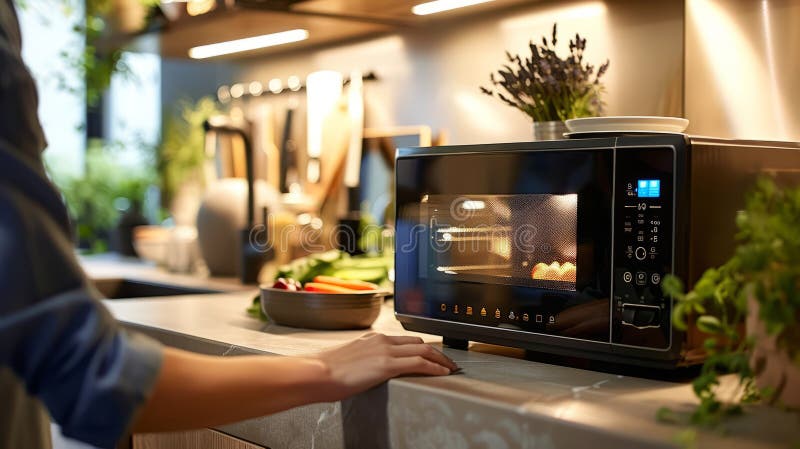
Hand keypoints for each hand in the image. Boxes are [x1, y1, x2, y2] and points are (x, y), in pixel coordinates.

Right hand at [312, 333, 457, 401]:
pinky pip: (419, 363)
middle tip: (448, 362)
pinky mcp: (386, 365)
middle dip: (437, 352)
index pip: (406, 340)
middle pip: (419, 342)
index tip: (432, 355)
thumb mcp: (348, 360)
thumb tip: (365, 371)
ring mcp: (385, 351)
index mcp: (372, 338)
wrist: (316, 373)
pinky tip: (443, 374)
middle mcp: (382, 340)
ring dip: (441, 359)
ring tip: (451, 369)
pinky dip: (435, 367)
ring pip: (424, 350)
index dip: (423, 347)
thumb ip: (361, 361)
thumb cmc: (325, 372)